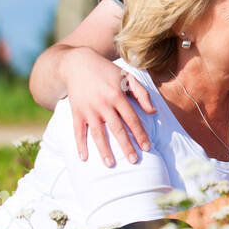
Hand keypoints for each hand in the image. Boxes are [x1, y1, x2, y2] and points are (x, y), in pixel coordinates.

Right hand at [65, 48, 154, 165]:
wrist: (77, 63)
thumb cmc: (107, 71)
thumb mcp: (128, 77)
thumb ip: (142, 94)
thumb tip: (153, 112)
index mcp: (118, 95)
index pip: (132, 119)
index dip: (140, 134)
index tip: (147, 147)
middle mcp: (103, 104)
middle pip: (117, 129)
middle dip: (126, 146)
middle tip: (134, 161)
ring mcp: (88, 109)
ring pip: (98, 134)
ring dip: (104, 150)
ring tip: (111, 165)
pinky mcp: (76, 112)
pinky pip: (78, 131)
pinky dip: (80, 145)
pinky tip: (84, 158)